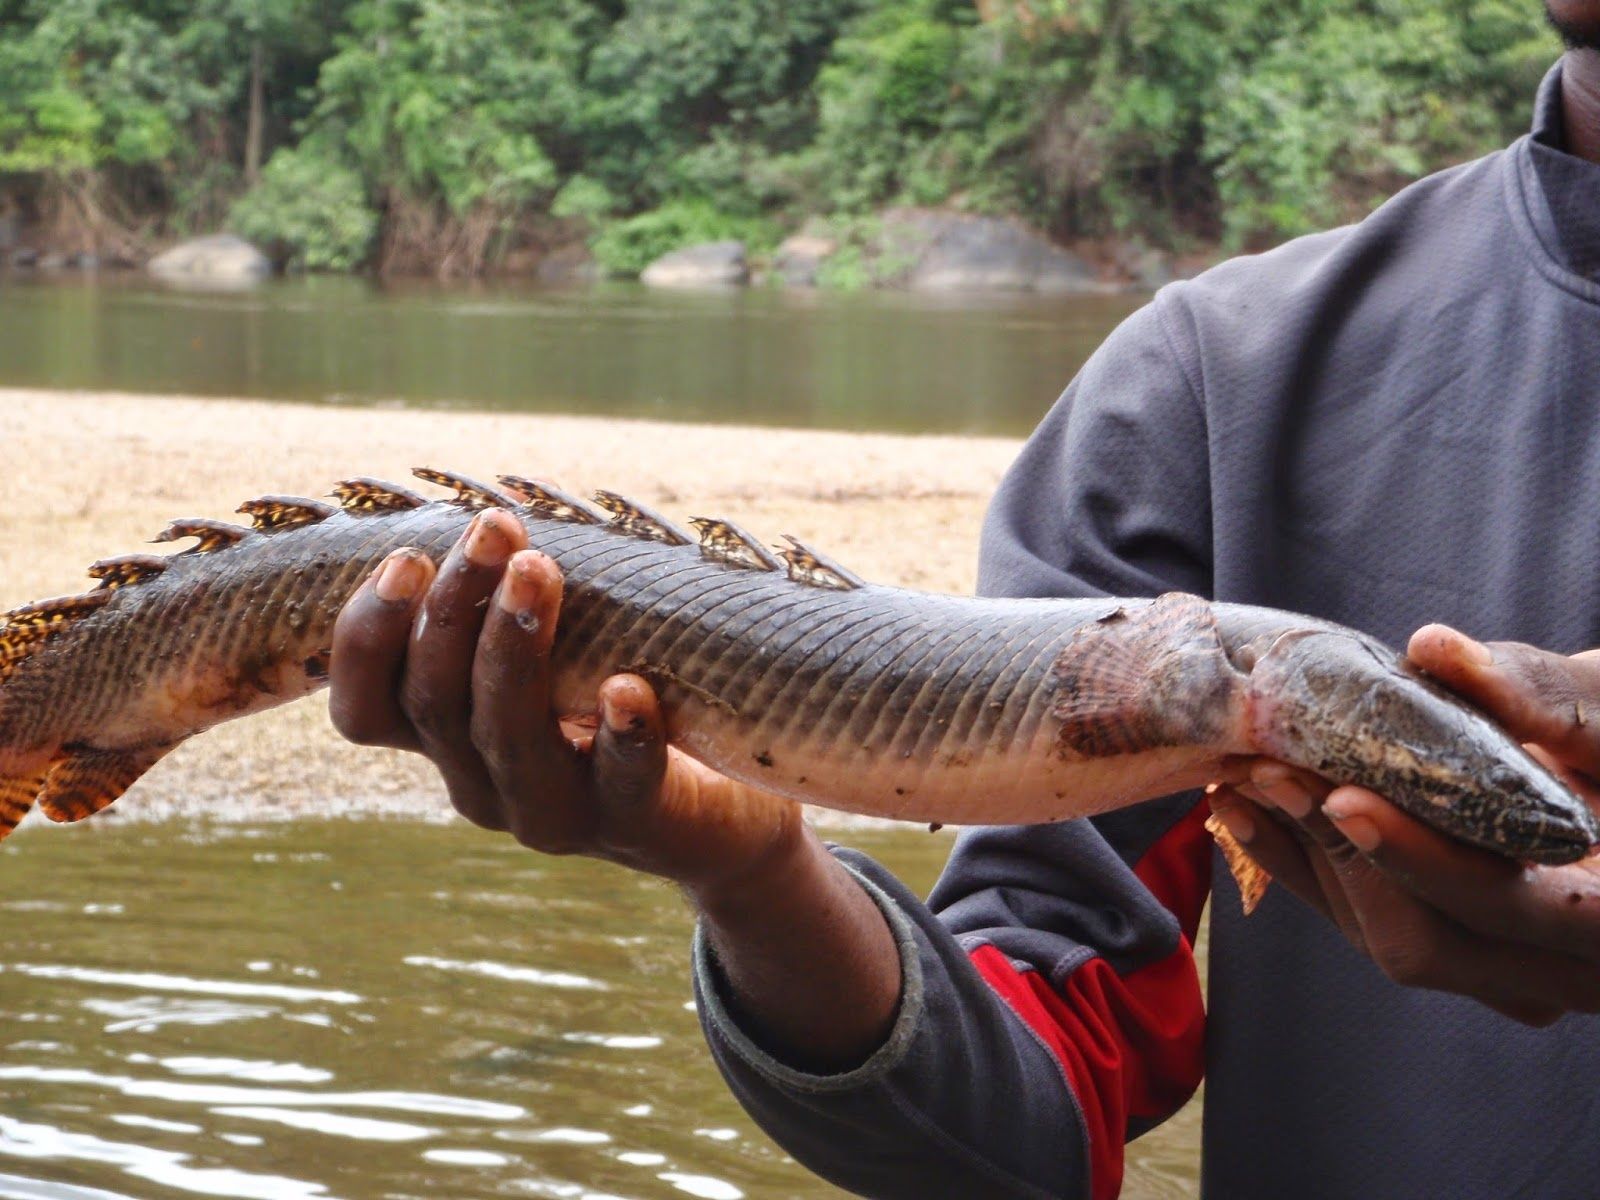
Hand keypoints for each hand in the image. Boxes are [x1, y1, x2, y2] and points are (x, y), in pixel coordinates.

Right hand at [327, 507, 803, 895]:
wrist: (718, 800)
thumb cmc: (615, 693)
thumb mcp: (550, 648)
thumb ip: (505, 603)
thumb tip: (493, 504)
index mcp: (447, 737)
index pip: (365, 709)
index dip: (364, 640)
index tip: (405, 558)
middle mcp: (481, 780)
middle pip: (435, 704)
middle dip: (455, 608)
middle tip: (492, 528)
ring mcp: (551, 811)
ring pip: (508, 737)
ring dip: (515, 647)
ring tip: (538, 568)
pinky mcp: (631, 823)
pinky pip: (620, 783)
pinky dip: (620, 733)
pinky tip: (625, 686)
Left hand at [1208, 625, 1599, 1025]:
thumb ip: (1544, 692)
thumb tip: (1434, 649)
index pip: (1515, 908)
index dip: (1424, 861)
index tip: (1342, 797)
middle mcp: (1566, 968)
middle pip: (1430, 942)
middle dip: (1338, 854)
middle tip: (1270, 770)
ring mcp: (1505, 971)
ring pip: (1385, 938)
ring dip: (1305, 858)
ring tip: (1240, 776)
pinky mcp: (1452, 949)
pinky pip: (1367, 922)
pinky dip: (1303, 867)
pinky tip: (1242, 809)